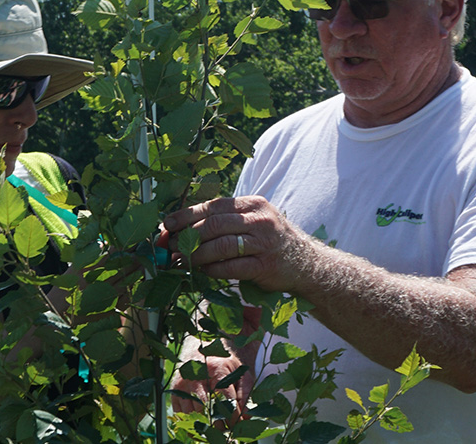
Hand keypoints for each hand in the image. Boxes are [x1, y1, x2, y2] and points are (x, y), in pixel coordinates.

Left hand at [162, 196, 313, 292]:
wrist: (307, 263)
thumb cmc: (272, 242)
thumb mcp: (254, 221)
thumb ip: (226, 221)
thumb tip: (185, 227)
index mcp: (253, 204)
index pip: (214, 205)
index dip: (187, 214)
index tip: (168, 223)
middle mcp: (260, 220)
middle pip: (215, 224)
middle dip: (188, 235)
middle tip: (171, 245)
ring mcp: (264, 243)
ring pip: (221, 245)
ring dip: (197, 253)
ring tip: (182, 259)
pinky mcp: (265, 266)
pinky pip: (232, 267)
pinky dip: (213, 269)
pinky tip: (203, 271)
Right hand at [170, 353, 254, 424]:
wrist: (200, 350)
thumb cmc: (222, 364)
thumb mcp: (238, 373)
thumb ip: (245, 394)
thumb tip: (246, 417)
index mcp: (217, 370)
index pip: (226, 400)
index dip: (234, 417)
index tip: (238, 426)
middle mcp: (197, 377)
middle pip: (209, 409)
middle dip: (220, 425)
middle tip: (228, 431)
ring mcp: (184, 384)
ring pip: (195, 413)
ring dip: (206, 426)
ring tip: (216, 431)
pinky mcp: (175, 391)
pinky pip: (181, 414)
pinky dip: (191, 424)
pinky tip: (200, 428)